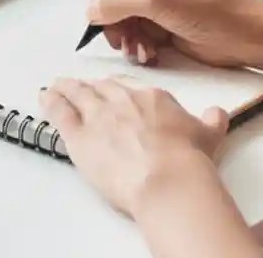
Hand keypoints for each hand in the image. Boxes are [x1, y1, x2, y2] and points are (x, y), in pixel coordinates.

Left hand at [40, 77, 228, 217]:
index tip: (112, 90)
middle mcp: (121, 101)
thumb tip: (217, 114)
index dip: (117, 89)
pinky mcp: (79, 136)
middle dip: (90, 87)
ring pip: (77, 94)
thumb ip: (211, 121)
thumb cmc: (187, 159)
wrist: (167, 177)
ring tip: (57, 86)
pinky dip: (50, 103)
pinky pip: (60, 112)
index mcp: (151, 98)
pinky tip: (45, 98)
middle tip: (81, 87)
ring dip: (66, 88)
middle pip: (100, 88)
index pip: (128, 87)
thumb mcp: (208, 135)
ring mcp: (98, 116)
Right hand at [89, 0, 262, 67]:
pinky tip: (148, 54)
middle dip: (112, 18)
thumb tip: (90, 11)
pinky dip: (136, 45)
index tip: (110, 6)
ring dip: (124, 36)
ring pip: (117, 16)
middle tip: (120, 38)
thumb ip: (116, 2)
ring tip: (138, 50)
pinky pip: (132, 32)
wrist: (245, 36)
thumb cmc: (210, 8)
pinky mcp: (160, 22)